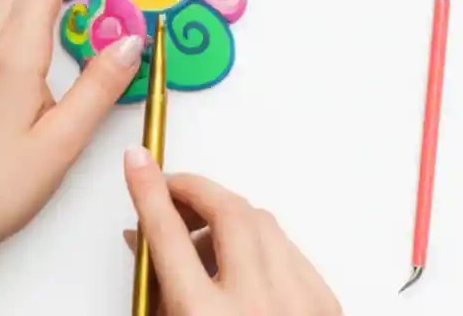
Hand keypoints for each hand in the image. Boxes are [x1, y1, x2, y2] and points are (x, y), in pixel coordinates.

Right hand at [123, 148, 341, 315]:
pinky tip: (242, 266)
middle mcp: (255, 308)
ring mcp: (298, 303)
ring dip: (227, 219)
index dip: (148, 190)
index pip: (167, 235)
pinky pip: (289, 250)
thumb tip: (144, 237)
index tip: (137, 162)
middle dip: (194, 190)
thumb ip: (156, 288)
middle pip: (225, 212)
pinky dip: (261, 245)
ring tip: (203, 240)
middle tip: (171, 191)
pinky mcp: (325, 305)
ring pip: (261, 223)